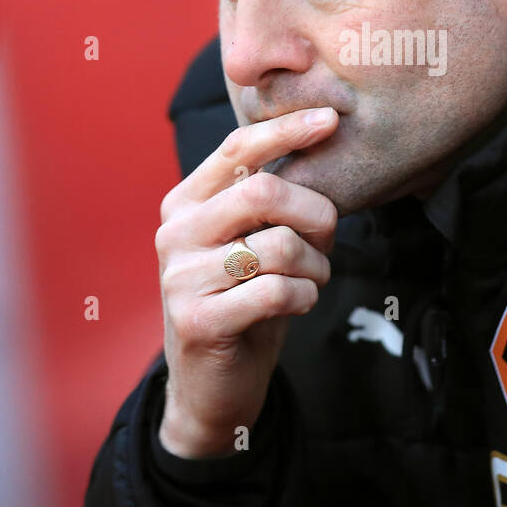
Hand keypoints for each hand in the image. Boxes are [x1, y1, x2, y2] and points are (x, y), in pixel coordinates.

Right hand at [154, 107, 338, 458]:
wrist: (211, 387)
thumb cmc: (243, 303)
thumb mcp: (249, 243)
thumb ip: (268, 200)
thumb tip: (322, 139)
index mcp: (185, 202)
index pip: (238, 147)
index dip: (288, 129)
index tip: (331, 119)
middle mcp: (175, 232)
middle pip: (265, 191)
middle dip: (316, 213)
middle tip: (327, 240)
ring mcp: (181, 276)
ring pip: (280, 245)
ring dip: (316, 266)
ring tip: (310, 281)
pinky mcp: (197, 320)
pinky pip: (277, 291)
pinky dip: (304, 296)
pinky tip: (297, 304)